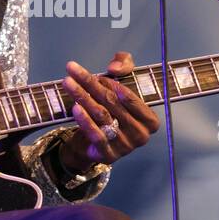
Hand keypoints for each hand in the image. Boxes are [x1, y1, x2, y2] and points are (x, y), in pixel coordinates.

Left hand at [59, 52, 159, 171]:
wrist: (95, 144)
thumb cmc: (113, 110)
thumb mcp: (123, 82)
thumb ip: (125, 64)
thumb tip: (115, 69)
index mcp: (150, 120)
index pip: (130, 97)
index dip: (112, 84)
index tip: (96, 75)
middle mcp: (141, 135)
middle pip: (112, 103)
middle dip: (90, 83)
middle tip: (72, 70)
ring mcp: (125, 147)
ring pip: (102, 116)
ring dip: (83, 96)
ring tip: (68, 82)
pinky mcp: (108, 155)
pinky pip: (96, 134)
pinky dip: (85, 121)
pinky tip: (75, 107)